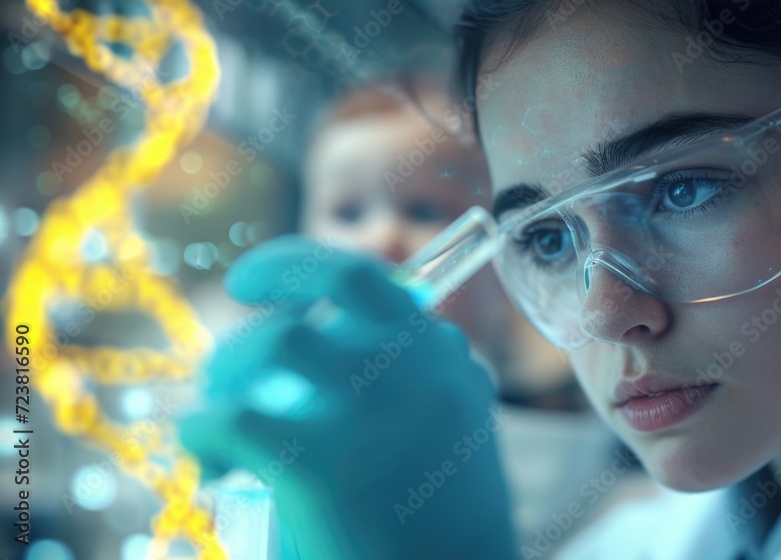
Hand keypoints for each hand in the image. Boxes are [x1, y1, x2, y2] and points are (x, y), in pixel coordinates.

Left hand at [179, 235, 514, 558]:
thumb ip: (417, 376)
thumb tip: (340, 335)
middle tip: (240, 292)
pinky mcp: (319, 468)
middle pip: (332, 277)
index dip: (304, 266)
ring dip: (229, 364)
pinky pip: (225, 420)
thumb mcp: (452, 429)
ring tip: (220, 404)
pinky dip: (200, 435)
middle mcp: (416, 369)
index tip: (264, 281)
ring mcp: (369, 414)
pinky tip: (214, 467)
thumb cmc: (443, 524)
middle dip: (273, 268)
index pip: (372, 280)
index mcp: (444, 361)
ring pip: (274, 341)